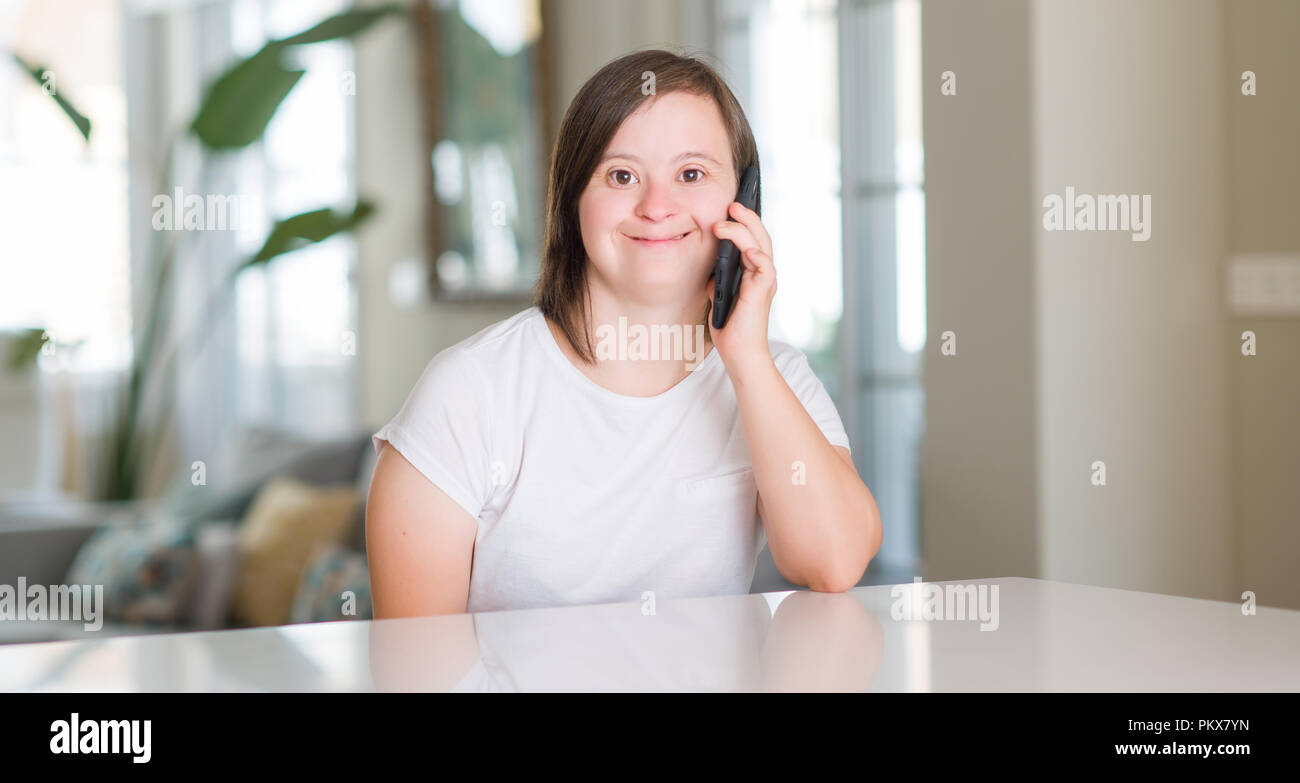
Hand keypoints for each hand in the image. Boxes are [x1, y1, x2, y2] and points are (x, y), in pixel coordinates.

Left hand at [704, 200, 776, 373]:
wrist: (739, 351)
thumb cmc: (730, 326)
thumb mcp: (717, 295)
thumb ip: (717, 279)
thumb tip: (710, 270)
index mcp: (753, 272)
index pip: (751, 239)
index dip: (743, 223)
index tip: (730, 208)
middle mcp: (762, 273)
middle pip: (759, 236)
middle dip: (746, 217)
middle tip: (732, 204)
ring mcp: (764, 281)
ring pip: (761, 245)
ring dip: (745, 230)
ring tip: (729, 218)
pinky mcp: (763, 291)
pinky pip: (765, 267)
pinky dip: (757, 255)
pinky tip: (748, 249)